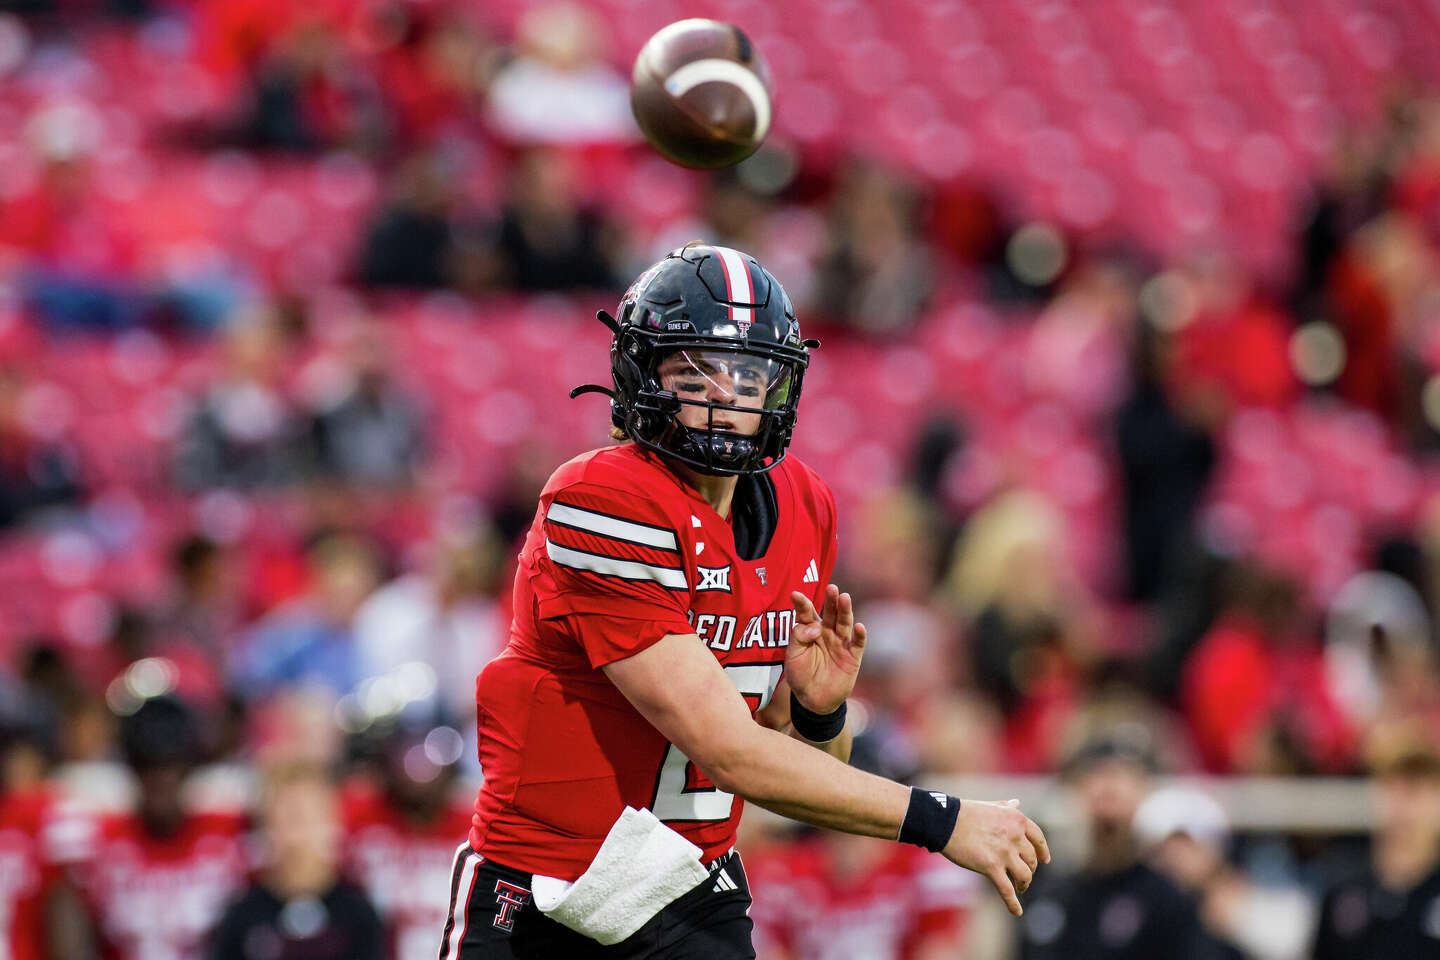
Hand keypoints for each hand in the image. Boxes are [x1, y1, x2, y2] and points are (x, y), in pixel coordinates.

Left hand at [786, 584, 865, 714]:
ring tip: (844, 598)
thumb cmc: (800, 674)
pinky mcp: (853, 656)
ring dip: (845, 610)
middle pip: (830, 612)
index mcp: (810, 629)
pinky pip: (858, 643)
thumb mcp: (793, 656)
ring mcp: (841, 643)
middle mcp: (827, 632)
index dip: (802, 604)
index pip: (807, 613)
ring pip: (844, 623)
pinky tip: (859, 626)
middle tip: (831, 587)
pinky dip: (860, 635)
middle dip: (831, 600)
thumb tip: (815, 628)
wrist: (813, 699)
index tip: (795, 595)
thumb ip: (799, 638)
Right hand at [942, 798, 1049, 916]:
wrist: (945, 822)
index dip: (1043, 851)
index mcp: (1017, 819)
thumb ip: (1006, 807)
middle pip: (1031, 859)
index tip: (1045, 860)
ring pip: (1024, 875)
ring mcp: (1005, 853)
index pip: (1038, 838)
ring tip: (1020, 888)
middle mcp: (1015, 836)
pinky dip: (1013, 903)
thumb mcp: (990, 806)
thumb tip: (1017, 803)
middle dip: (1030, 869)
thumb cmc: (964, 812)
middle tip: (1023, 876)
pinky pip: (1007, 890)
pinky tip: (1016, 912)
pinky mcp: (992, 868)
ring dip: (1024, 884)